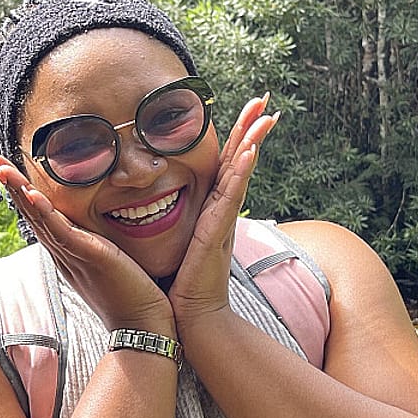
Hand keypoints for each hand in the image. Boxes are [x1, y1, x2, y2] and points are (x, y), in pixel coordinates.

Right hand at [0, 154, 174, 334]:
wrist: (142, 327)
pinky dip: (44, 211)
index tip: (4, 165)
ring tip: (0, 165)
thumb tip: (111, 223)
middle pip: (29, 210)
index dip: (20, 188)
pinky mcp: (88, 258)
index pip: (38, 213)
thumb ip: (105, 242)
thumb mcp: (114, 260)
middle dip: (8, 181)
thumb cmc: (134, 296)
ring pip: (38, 217)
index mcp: (67, 249)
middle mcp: (63, 251)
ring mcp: (72, 255)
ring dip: (18, 190)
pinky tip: (31, 193)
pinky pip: (60, 231)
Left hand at [169, 94, 279, 326]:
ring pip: (241, 172)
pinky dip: (241, 172)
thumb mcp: (175, 245)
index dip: (237, 139)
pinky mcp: (218, 231)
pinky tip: (250, 150)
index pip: (225, 166)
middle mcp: (222, 211)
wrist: (191, 317)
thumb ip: (170, 225)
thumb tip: (150, 209)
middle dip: (252, 129)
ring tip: (266, 115)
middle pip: (240, 161)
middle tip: (266, 100)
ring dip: (253, 141)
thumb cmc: (180, 286)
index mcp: (211, 211)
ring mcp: (223, 220)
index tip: (247, 112)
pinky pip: (232, 195)